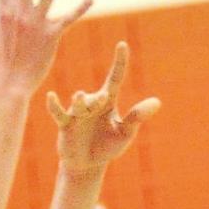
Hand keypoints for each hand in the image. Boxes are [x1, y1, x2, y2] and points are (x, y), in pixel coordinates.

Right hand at [46, 41, 160, 171]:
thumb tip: (157, 102)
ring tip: (80, 99)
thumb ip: (137, 117)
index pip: (115, 78)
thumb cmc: (107, 147)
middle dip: (99, 99)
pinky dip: (54, 105)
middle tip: (104, 100)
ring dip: (82, 103)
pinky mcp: (65, 125)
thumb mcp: (125, 133)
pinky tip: (51, 96)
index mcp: (108, 102)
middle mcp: (92, 104)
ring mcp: (77, 114)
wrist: (87, 164)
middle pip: (97, 96)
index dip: (119, 62)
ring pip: (80, 103)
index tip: (122, 44)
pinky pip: (58, 112)